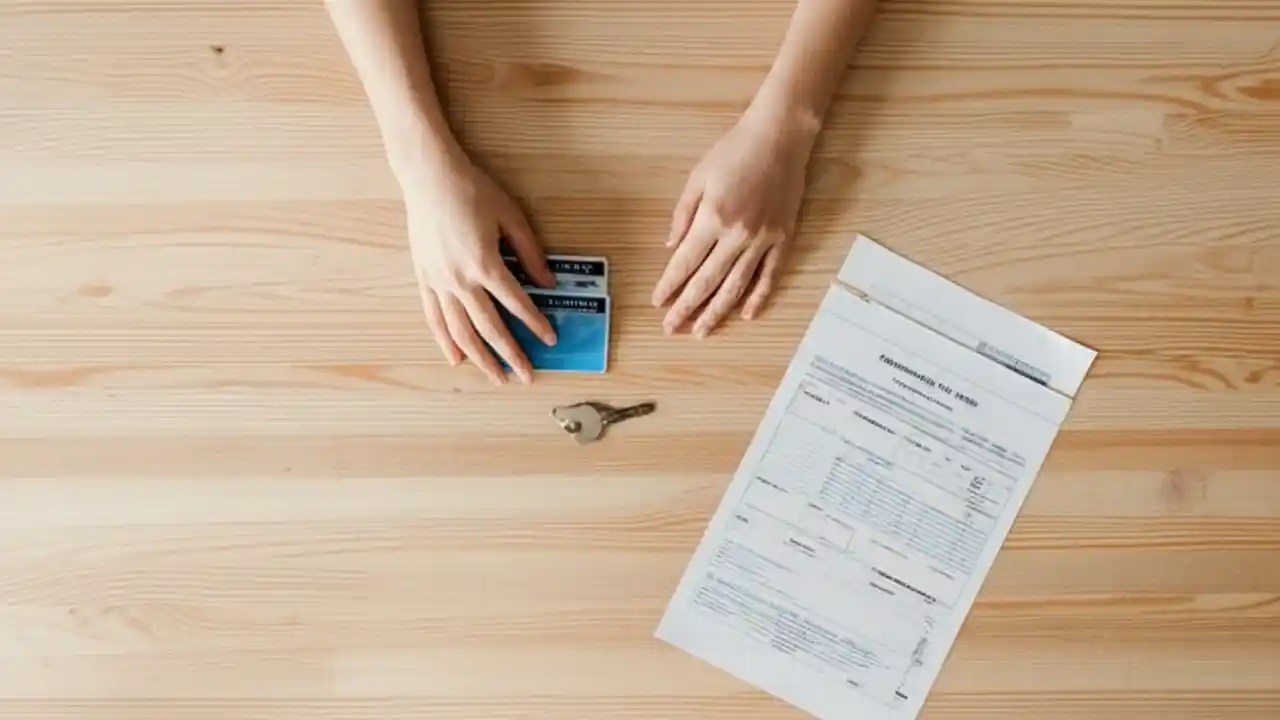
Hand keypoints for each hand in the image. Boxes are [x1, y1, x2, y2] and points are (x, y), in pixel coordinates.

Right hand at [402, 157, 556, 384]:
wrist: (428, 176)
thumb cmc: (472, 190)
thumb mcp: (510, 216)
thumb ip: (530, 252)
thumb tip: (547, 282)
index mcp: (486, 264)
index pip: (517, 304)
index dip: (536, 324)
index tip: (550, 339)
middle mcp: (460, 280)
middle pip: (489, 327)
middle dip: (510, 354)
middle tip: (526, 375)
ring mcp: (438, 282)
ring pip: (460, 331)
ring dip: (480, 358)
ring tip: (496, 376)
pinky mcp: (423, 279)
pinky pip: (434, 318)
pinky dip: (445, 341)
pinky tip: (456, 359)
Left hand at [652, 109, 814, 336]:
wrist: (780, 137)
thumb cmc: (734, 151)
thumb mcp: (698, 177)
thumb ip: (682, 215)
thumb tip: (672, 248)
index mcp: (713, 218)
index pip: (685, 263)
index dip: (669, 285)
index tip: (657, 303)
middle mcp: (738, 235)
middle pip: (708, 282)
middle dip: (687, 308)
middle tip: (671, 329)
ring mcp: (764, 240)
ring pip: (737, 286)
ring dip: (717, 312)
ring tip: (701, 332)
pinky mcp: (783, 238)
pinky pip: (770, 275)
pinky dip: (758, 297)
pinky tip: (745, 314)